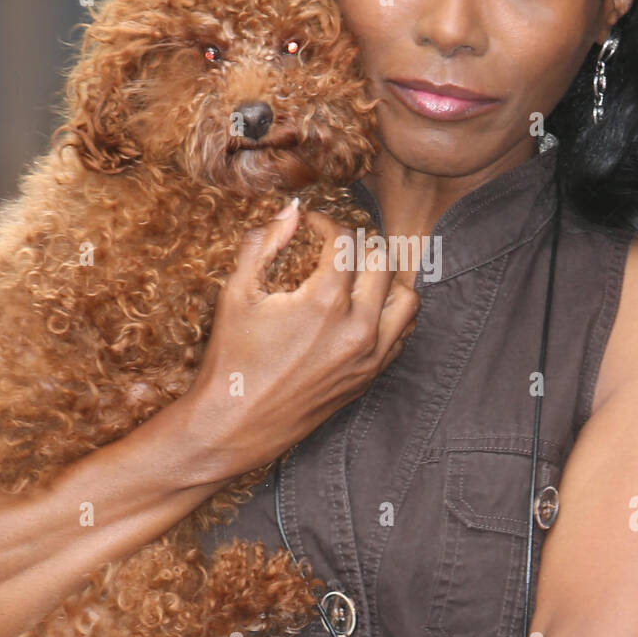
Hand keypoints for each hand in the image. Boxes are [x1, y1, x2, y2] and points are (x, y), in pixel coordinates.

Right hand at [184, 202, 419, 480]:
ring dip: (385, 278)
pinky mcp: (370, 377)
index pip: (345, 241)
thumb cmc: (231, 360)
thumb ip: (264, 245)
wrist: (234, 425)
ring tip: (356, 275)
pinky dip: (389, 314)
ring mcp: (369, 356)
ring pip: (406, 298)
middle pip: (382, 261)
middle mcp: (358, 328)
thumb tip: (290, 211)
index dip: (325, 223)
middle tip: (332, 247)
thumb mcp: (237, 294)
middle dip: (357, 245)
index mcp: (325, 303)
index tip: (309, 225)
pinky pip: (401, 334)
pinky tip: (360, 310)